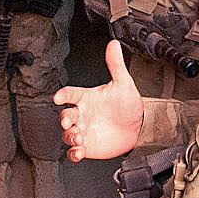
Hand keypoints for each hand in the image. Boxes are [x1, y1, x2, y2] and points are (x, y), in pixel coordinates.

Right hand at [53, 40, 143, 160]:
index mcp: (86, 98)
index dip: (63, 95)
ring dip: (69, 136)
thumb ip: (115, 64)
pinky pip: (74, 152)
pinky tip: (79, 151)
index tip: (59, 97)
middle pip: (65, 116)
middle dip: (64, 120)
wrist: (139, 128)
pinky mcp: (88, 146)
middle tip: (69, 122)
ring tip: (78, 137)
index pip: (70, 94)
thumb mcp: (123, 83)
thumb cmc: (128, 105)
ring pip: (67, 134)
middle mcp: (82, 114)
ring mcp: (84, 131)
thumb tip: (114, 44)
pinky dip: (73, 153)